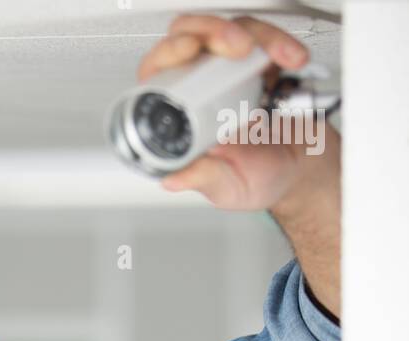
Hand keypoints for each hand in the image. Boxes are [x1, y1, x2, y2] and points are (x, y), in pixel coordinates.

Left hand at [138, 12, 315, 210]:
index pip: (161, 73)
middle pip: (191, 36)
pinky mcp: (262, 61)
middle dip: (212, 31)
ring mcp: (232, 71)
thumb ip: (204, 177)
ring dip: (253, 34)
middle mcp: (203, 88)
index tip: (189, 51)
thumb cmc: (260, 179)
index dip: (169, 54)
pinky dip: (280, 42)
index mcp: (184, 116)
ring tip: (273, 57)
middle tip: (235, 45)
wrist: (305, 171)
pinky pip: (265, 37)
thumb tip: (171, 178)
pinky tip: (292, 59)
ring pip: (231, 28)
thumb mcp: (227, 186)